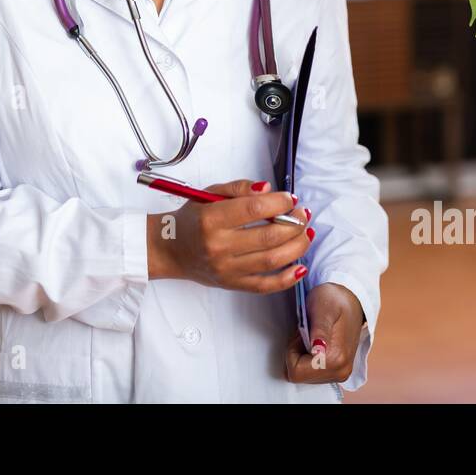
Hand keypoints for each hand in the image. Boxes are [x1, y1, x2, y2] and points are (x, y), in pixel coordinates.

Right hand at [146, 179, 312, 293]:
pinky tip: (301, 266)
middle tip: (303, 215)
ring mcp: (227, 269)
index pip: (254, 209)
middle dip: (294, 224)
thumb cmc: (191, 220)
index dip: (279, 203)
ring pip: (272, 260)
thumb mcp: (209, 195)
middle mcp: (219, 246)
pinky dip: (288, 278)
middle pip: (268, 237)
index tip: (291, 198)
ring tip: (306, 234)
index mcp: (212, 219)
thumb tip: (267, 189)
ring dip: (297, 246)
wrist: (169, 249)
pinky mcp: (232, 284)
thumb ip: (239, 189)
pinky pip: (265, 286)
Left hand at [285, 282, 364, 384]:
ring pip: (304, 375)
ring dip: (302, 355)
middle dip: (296, 354)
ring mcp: (340, 374)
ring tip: (312, 335)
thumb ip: (319, 329)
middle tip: (307, 332)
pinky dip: (308, 358)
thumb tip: (317, 351)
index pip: (295, 371)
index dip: (293, 350)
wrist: (350, 300)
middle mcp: (340, 372)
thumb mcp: (322, 307)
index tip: (303, 333)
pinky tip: (316, 343)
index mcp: (336, 360)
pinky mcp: (338, 371)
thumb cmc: (332, 300)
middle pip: (299, 375)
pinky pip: (312, 372)